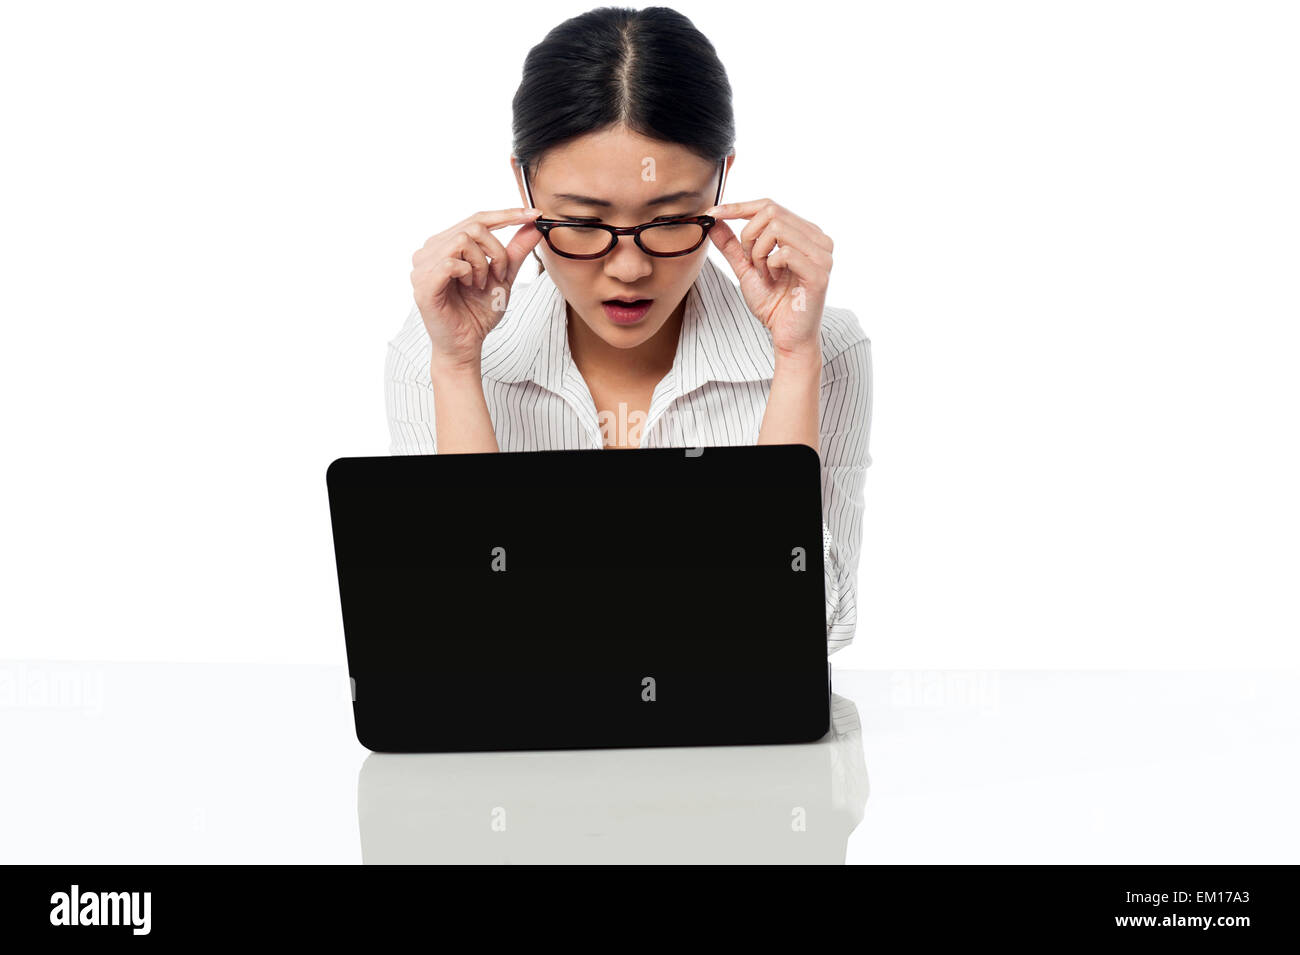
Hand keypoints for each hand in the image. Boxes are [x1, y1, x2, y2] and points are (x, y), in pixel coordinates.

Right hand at [410, 208, 543, 369]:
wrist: (466, 344)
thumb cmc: (477, 312)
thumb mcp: (503, 276)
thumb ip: (515, 251)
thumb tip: (533, 225)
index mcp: (447, 243)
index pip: (478, 218)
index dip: (507, 214)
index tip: (534, 214)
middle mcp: (431, 249)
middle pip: (473, 225)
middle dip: (496, 250)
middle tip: (500, 274)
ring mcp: (423, 264)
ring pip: (463, 240)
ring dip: (482, 264)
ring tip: (480, 285)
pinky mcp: (422, 282)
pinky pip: (451, 261)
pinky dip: (468, 273)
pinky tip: (469, 287)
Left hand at [701, 199, 832, 356]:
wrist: (787, 336)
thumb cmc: (773, 303)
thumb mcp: (746, 268)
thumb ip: (733, 245)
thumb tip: (715, 220)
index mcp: (805, 233)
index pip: (769, 205)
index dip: (739, 206)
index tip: (713, 212)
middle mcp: (818, 239)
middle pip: (772, 212)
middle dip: (749, 236)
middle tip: (749, 261)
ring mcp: (822, 255)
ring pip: (776, 229)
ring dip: (758, 252)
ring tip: (764, 273)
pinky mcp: (819, 273)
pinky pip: (785, 253)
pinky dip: (769, 266)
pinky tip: (774, 280)